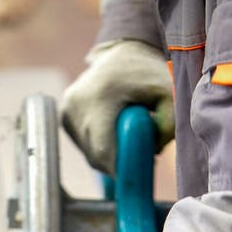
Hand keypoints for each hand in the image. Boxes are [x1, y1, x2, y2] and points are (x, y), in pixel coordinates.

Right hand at [61, 39, 174, 175]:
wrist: (121, 56)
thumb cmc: (148, 76)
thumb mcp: (168, 93)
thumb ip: (168, 123)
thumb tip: (153, 153)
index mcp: (102, 95)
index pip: (103, 150)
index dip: (119, 169)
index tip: (135, 175)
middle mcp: (78, 102)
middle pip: (94, 155)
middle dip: (116, 164)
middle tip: (136, 159)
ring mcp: (67, 109)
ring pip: (87, 153)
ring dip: (107, 155)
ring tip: (124, 140)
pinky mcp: (63, 115)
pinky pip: (81, 144)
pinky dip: (97, 146)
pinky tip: (109, 132)